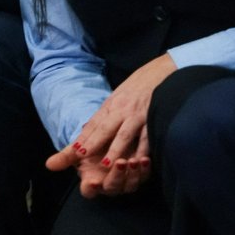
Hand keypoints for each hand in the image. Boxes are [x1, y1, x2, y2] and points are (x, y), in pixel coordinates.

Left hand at [44, 53, 176, 196]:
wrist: (162, 70)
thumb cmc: (138, 87)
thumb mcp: (118, 96)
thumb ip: (106, 115)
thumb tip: (88, 130)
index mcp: (111, 104)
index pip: (94, 124)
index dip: (83, 138)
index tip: (72, 151)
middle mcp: (122, 109)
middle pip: (104, 129)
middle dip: (92, 144)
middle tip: (80, 157)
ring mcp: (138, 114)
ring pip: (124, 134)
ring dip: (115, 150)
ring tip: (106, 165)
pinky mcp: (154, 117)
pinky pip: (147, 137)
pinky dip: (142, 149)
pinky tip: (138, 161)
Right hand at [45, 142, 148, 197]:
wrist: (113, 134)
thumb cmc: (93, 144)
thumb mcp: (81, 147)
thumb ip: (67, 156)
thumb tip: (49, 165)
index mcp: (91, 179)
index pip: (89, 191)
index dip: (91, 189)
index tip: (92, 181)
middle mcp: (108, 184)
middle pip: (112, 188)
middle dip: (117, 176)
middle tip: (120, 162)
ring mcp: (124, 181)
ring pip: (130, 185)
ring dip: (132, 174)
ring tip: (134, 160)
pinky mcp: (139, 175)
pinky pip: (143, 177)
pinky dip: (144, 170)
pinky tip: (145, 159)